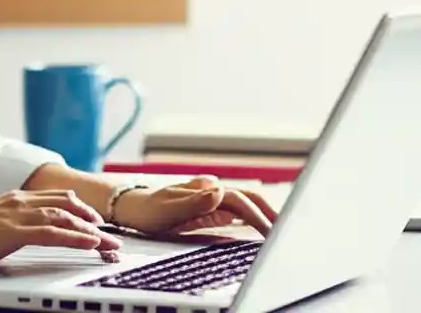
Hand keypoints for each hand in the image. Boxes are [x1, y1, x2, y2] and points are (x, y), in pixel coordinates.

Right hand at [0, 189, 123, 276]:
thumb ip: (7, 225)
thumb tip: (23, 234)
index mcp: (10, 199)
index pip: (53, 197)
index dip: (78, 208)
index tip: (94, 221)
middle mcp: (16, 201)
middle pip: (65, 203)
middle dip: (90, 218)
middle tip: (108, 234)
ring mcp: (14, 215)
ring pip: (63, 217)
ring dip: (91, 231)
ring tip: (109, 244)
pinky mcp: (11, 232)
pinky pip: (52, 232)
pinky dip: (76, 237)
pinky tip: (90, 244)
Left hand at [111, 176, 277, 237]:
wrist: (131, 206)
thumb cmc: (148, 210)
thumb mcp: (167, 209)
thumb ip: (193, 201)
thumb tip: (219, 189)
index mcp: (206, 190)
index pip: (240, 202)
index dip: (258, 216)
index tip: (272, 231)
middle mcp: (212, 191)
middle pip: (250, 198)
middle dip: (270, 212)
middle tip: (288, 231)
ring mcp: (212, 198)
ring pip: (246, 202)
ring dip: (264, 213)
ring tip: (282, 228)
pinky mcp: (210, 207)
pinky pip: (237, 209)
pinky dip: (253, 216)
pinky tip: (262, 226)